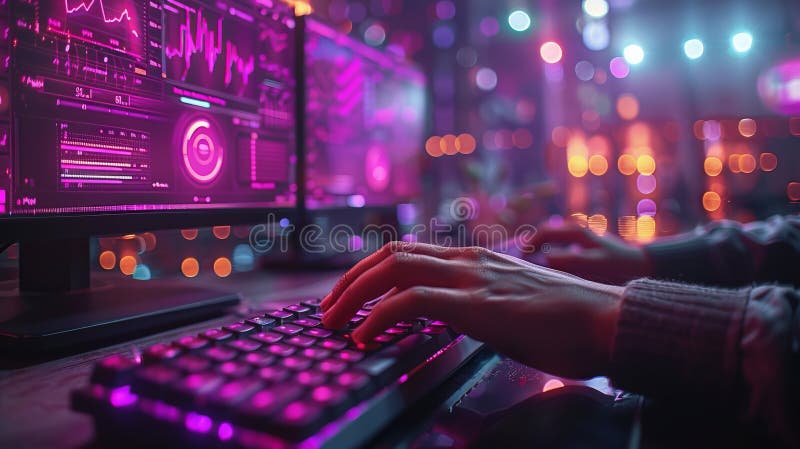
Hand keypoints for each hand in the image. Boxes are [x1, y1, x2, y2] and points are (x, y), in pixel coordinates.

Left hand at [320, 242, 622, 378]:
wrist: (610, 320)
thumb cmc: (568, 321)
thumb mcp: (511, 305)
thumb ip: (479, 303)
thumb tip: (451, 317)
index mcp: (475, 259)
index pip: (407, 252)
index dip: (370, 271)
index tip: (350, 296)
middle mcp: (468, 260)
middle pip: (390, 254)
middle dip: (350, 280)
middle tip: (327, 308)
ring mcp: (472, 278)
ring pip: (393, 270)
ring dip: (353, 295)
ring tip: (332, 321)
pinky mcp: (479, 304)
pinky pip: (413, 302)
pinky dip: (379, 316)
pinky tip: (364, 336)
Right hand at [525, 223, 652, 284]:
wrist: (645, 265)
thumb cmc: (620, 264)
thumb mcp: (595, 263)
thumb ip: (570, 260)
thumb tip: (544, 259)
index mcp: (575, 232)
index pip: (543, 233)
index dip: (527, 246)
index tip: (518, 261)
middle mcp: (575, 231)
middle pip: (544, 236)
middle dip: (529, 248)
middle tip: (518, 266)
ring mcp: (579, 239)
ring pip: (550, 243)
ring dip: (538, 254)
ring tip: (530, 271)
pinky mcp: (583, 249)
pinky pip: (559, 250)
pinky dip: (549, 259)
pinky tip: (549, 275)